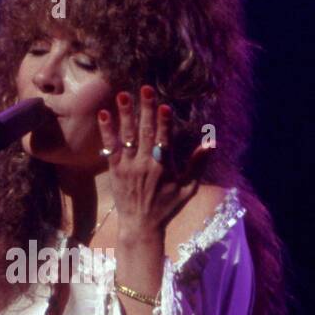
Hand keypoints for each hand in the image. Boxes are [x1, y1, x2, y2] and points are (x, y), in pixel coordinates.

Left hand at [97, 86, 207, 236]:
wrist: (140, 226)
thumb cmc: (166, 207)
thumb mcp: (188, 189)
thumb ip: (198, 165)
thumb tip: (211, 143)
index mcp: (163, 168)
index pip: (164, 140)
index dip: (164, 123)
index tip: (164, 107)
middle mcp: (145, 165)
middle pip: (146, 132)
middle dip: (146, 109)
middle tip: (145, 88)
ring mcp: (128, 166)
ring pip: (127, 136)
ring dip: (125, 114)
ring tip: (123, 94)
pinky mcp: (115, 170)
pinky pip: (110, 147)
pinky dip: (107, 131)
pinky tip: (104, 114)